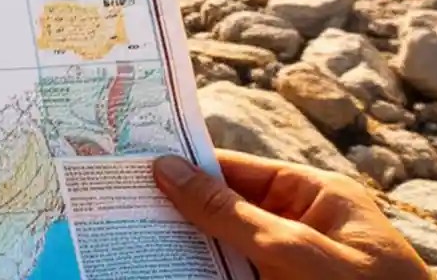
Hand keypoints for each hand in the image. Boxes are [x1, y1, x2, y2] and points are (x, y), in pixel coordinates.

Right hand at [153, 150, 426, 279]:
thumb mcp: (293, 249)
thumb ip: (229, 212)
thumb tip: (168, 169)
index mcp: (315, 196)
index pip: (237, 170)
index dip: (187, 167)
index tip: (136, 167)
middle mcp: (300, 227)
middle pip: (223, 211)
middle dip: (177, 211)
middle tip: (121, 206)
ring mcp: (290, 267)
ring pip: (221, 251)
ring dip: (183, 249)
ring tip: (131, 240)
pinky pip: (231, 276)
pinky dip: (201, 273)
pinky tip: (164, 268)